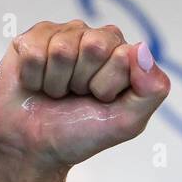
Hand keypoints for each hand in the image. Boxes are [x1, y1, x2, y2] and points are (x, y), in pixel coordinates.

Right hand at [0, 20, 169, 169]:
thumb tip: (142, 49)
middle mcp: (95, 38)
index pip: (123, 56)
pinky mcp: (30, 39)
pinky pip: (34, 52)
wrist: (35, 146)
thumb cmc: (82, 133)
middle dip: (83, 81)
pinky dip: (34, 79)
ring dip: (57, 82)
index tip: (101, 101)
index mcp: (124, 56)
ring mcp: (62, 35)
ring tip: (58, 93)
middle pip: (94, 46)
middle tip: (78, 96)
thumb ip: (151, 89)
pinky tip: (37, 85)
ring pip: (62, 50)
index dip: (108, 87)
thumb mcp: (127, 122)